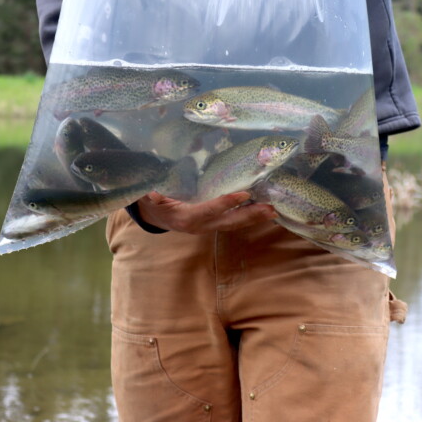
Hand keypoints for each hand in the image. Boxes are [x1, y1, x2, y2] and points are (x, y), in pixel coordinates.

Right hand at [136, 191, 277, 233]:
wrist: (154, 217)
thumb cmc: (152, 202)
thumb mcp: (147, 197)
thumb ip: (150, 195)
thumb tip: (151, 193)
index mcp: (185, 217)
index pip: (208, 210)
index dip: (225, 203)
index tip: (244, 194)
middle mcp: (199, 226)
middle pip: (228, 222)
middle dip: (250, 215)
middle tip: (270, 209)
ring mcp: (208, 227)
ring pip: (234, 224)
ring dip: (254, 218)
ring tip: (273, 211)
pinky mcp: (214, 225)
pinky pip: (233, 222)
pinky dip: (249, 217)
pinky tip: (264, 212)